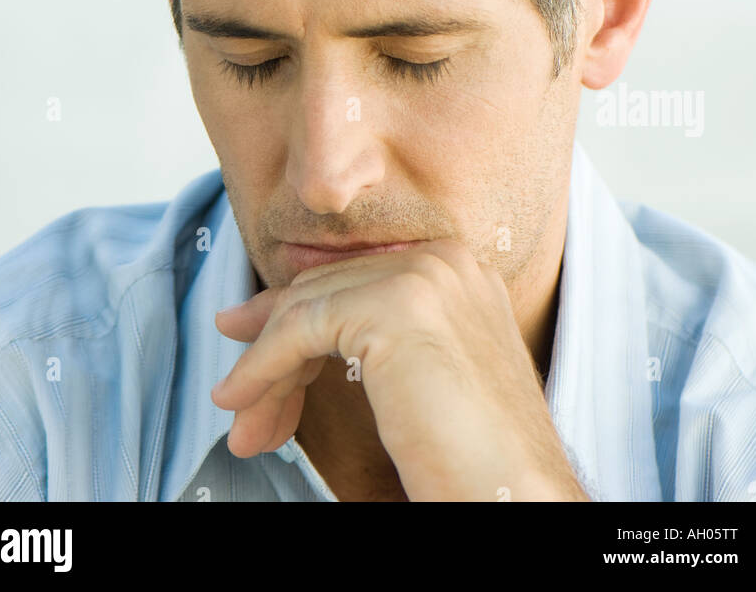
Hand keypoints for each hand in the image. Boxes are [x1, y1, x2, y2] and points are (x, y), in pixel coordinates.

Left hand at [212, 239, 588, 500]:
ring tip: (244, 425)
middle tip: (240, 403)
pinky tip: (243, 404)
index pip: (353, 280)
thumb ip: (379, 339)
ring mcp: (423, 276)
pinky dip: (262, 368)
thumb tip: (299, 328)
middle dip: (274, 352)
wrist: (515, 497)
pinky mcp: (396, 305)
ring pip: (307, 307)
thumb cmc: (476, 457)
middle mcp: (446, 259)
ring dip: (262, 369)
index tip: (251, 350)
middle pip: (327, 290)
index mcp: (457, 270)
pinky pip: (301, 328)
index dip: (295, 316)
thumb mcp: (422, 376)